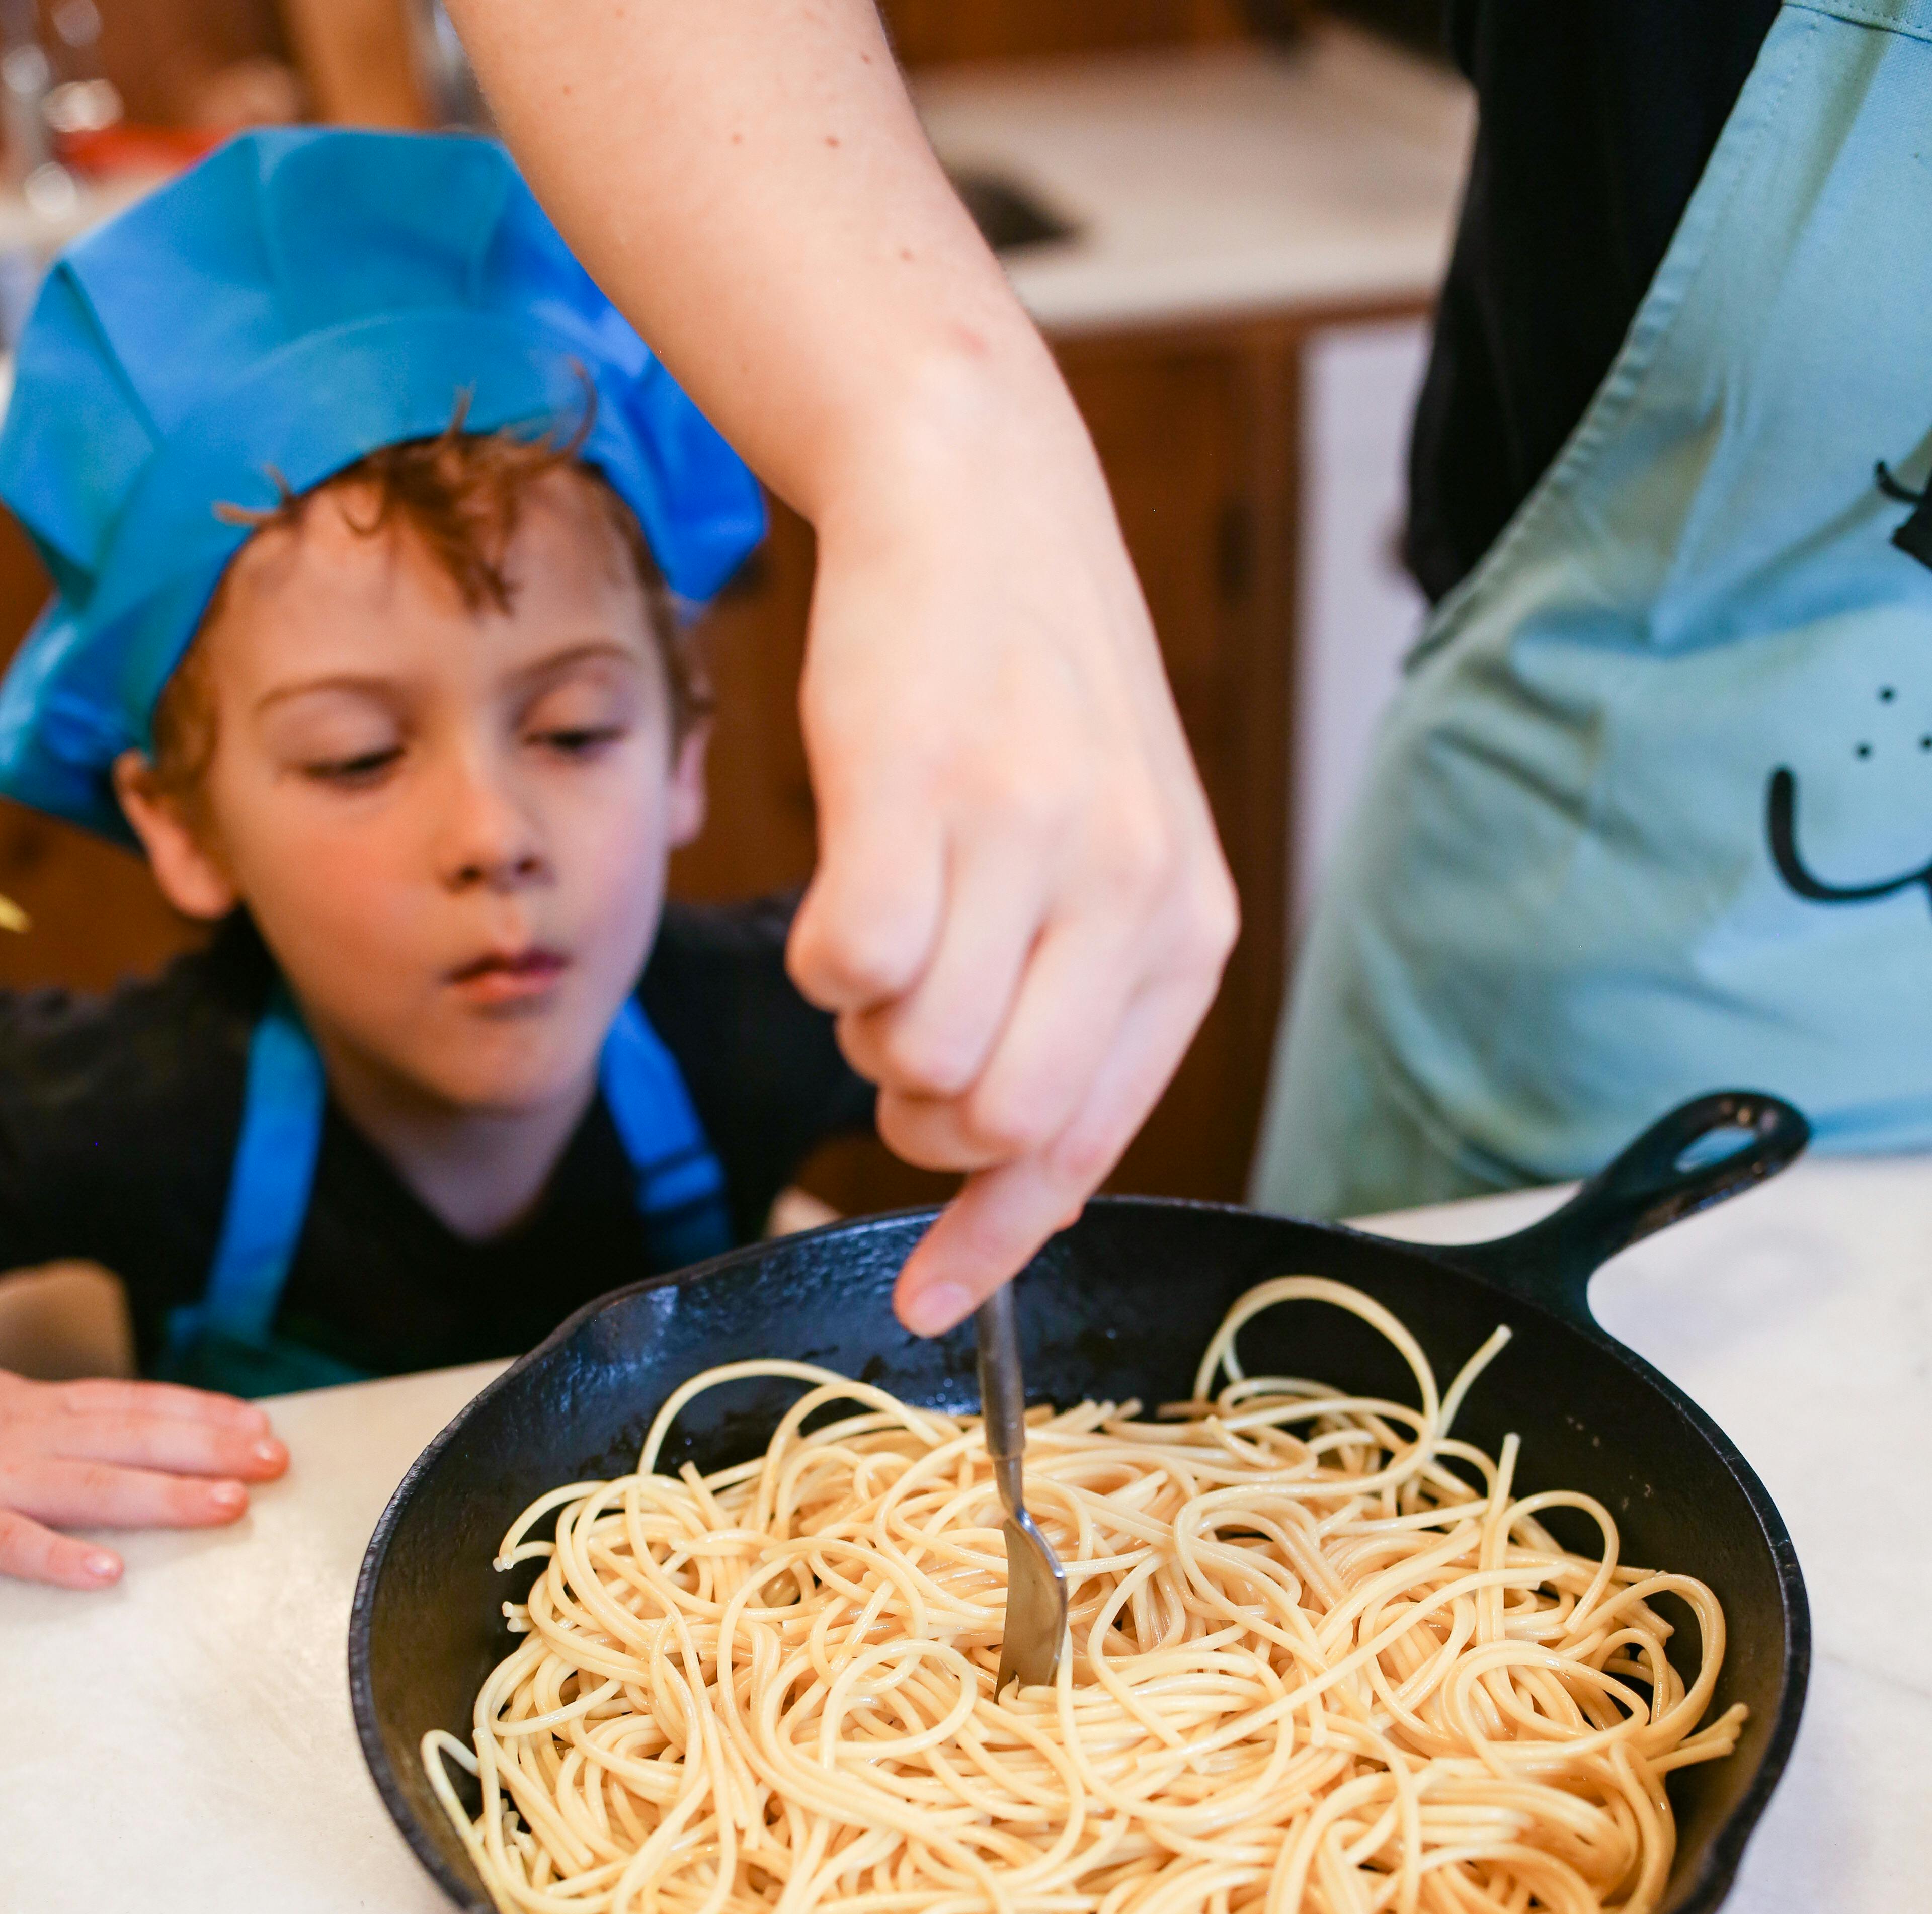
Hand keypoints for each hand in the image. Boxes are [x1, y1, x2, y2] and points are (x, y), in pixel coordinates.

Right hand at [0, 1372, 289, 1588]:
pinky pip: (12, 1544)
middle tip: (272, 1461)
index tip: (260, 1425)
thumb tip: (151, 1453)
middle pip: (127, 1437)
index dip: (197, 1412)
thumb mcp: (5, 1424)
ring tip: (229, 1504)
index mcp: (35, 1412)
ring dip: (162, 1494)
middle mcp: (23, 1435)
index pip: (129, 1406)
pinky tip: (110, 1572)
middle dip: (205, 1447)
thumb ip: (61, 1437)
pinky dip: (59, 1556)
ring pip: (88, 1485)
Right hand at [789, 359, 1237, 1336]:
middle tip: (910, 1017)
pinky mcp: (916, 788)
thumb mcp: (1107, 867)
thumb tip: (984, 1214)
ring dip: (868, 1026)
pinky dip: (822, 960)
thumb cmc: (1030, 710)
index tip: (926, 1305)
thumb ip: (1070, 1027)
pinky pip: (847, 973)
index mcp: (1187, 931)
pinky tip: (851, 882)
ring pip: (914, 1057)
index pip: (1088, 1147)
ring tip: (892, 922)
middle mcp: (1126, 892)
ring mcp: (1027, 837)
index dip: (996, 1245)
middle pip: (993, 1125)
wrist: (981, 501)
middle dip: (921, 1107)